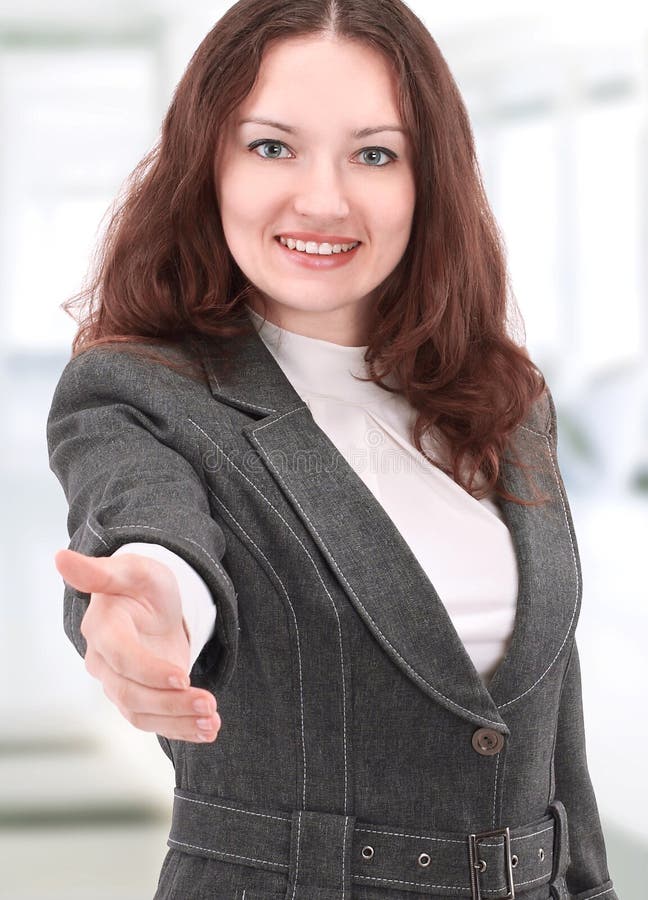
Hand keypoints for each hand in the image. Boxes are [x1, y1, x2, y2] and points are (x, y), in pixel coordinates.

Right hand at [54, 548, 220, 743]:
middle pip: (132, 693)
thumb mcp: (133, 569)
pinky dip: (181, 728)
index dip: (148, 670)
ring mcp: (121, 683)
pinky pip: (155, 721)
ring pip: (143, 713)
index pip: (120, 657)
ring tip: (212, 722)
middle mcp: (105, 662)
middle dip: (171, 703)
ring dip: (178, 721)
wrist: (152, 603)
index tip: (183, 676)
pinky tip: (208, 729)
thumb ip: (100, 571)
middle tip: (208, 704)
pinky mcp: (140, 697)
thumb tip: (61, 558)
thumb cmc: (141, 583)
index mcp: (103, 628)